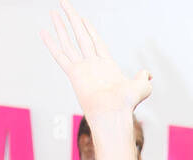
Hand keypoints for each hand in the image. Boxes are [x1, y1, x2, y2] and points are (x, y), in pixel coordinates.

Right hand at [42, 0, 151, 121]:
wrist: (113, 115)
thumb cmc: (126, 105)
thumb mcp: (141, 88)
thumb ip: (143, 79)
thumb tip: (149, 74)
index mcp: (106, 65)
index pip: (95, 41)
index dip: (89, 29)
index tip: (82, 18)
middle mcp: (92, 65)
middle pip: (80, 36)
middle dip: (72, 19)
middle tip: (64, 4)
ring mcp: (82, 69)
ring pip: (68, 42)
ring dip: (61, 26)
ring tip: (53, 12)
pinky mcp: (74, 74)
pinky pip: (60, 56)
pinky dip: (51, 44)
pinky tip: (44, 32)